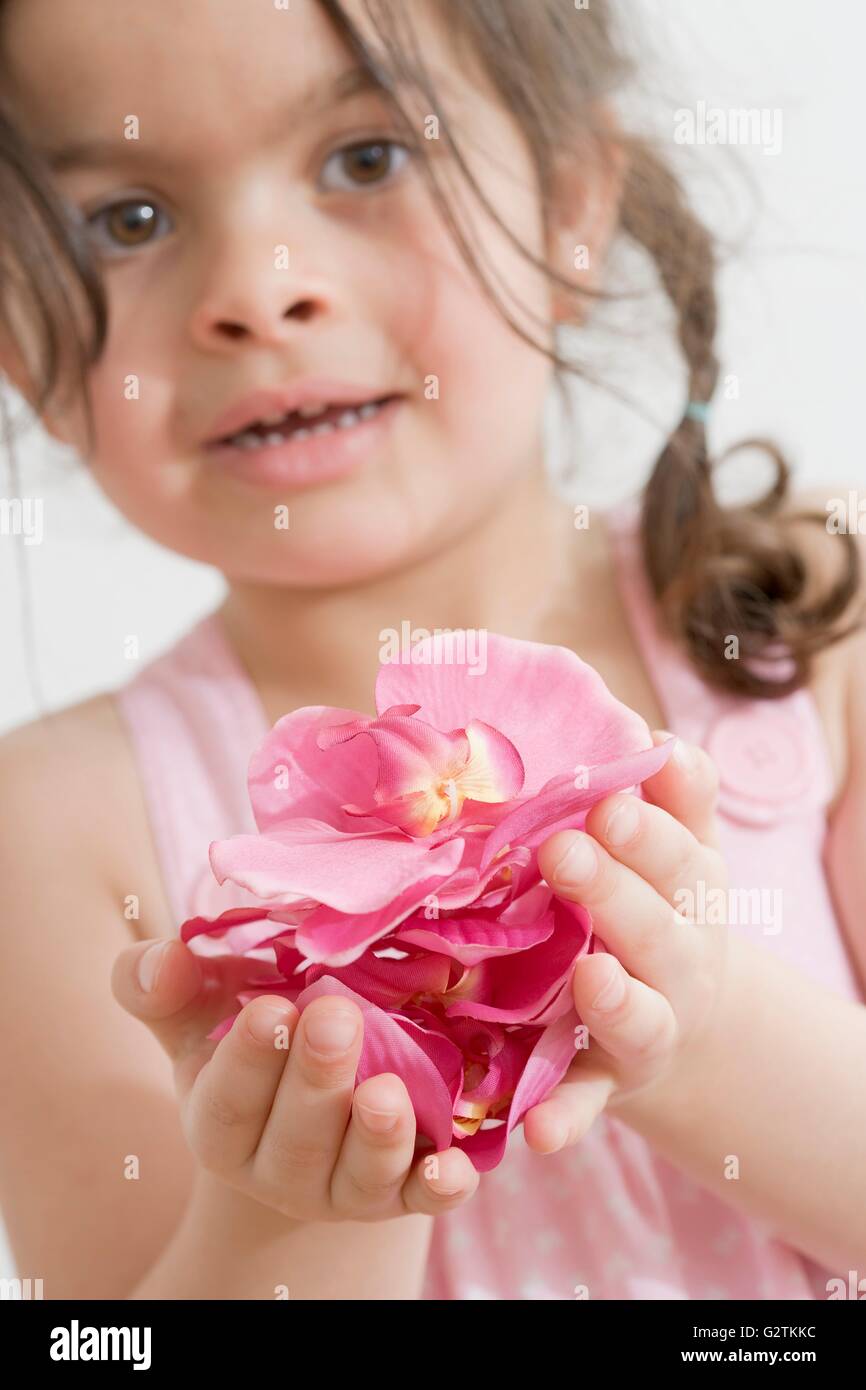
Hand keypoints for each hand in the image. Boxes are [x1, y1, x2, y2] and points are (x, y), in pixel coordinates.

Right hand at [111, 942, 478, 1221]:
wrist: (311, 1092)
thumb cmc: (253, 1033)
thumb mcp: (199, 1008)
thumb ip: (161, 983)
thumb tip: (163, 959)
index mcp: (222, 1127)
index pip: (227, 1105)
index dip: (247, 1060)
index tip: (269, 1007)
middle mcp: (282, 1168)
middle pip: (296, 1139)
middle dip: (316, 1078)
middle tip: (335, 1016)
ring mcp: (347, 1186)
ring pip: (359, 1175)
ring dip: (375, 1136)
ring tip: (387, 1091)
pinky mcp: (406, 1191)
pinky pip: (423, 1198)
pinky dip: (439, 1187)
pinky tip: (454, 1167)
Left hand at [525, 730, 728, 1151]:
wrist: (686, 1017)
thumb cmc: (660, 907)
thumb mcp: (680, 853)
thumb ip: (674, 798)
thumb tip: (656, 738)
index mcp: (690, 891)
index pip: (677, 852)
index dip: (649, 826)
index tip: (610, 797)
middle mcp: (678, 959)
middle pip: (654, 926)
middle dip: (614, 891)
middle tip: (566, 849)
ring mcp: (647, 1025)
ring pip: (638, 1017)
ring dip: (615, 1000)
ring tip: (588, 975)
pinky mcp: (608, 1083)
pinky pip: (586, 1104)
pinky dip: (566, 1120)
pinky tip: (538, 1136)